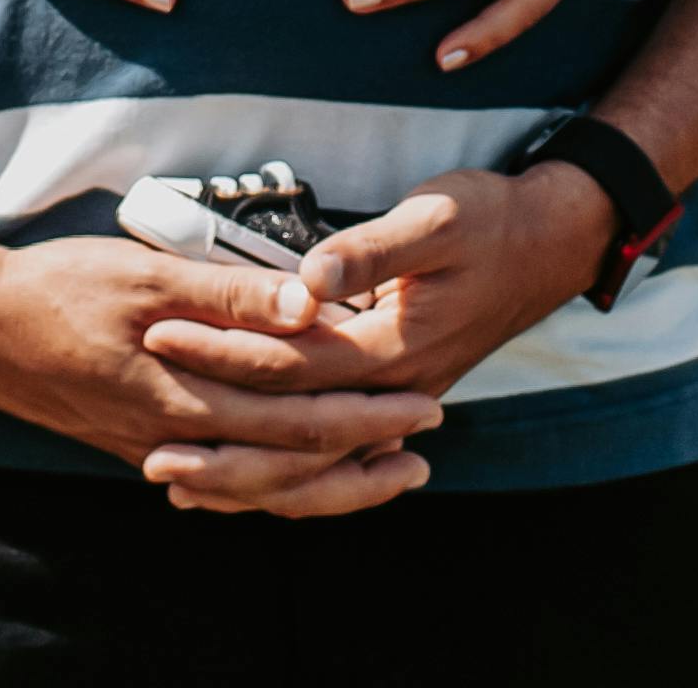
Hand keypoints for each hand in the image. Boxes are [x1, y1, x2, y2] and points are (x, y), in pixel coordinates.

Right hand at [0, 233, 443, 514]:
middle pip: (290, 462)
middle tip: (427, 443)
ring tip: (384, 474)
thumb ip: (226, 292)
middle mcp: (176, 435)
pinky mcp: (140, 446)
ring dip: (326, 482)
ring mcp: (156, 448)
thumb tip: (309, 305)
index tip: (423, 401)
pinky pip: (221, 482)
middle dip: (365, 453)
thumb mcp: (142, 272)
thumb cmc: (55, 287)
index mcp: (185, 391)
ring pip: (259, 485)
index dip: (366, 412)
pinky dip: (268, 487)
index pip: (298, 415)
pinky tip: (296, 484)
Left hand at [134, 165, 614, 505]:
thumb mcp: (436, 216)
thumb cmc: (489, 220)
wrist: (551, 246)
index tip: (161, 336)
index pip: (291, 363)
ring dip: (247, 476)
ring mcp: (399, 406)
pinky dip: (285, 476)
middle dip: (220, 439)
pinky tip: (240, 478)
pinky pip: (334, 457)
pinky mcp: (396, 405)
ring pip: (314, 463)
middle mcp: (396, 391)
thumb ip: (370, 251)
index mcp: (396, 346)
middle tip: (146, 444)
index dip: (224, 353)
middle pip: (294, 434)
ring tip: (176, 480)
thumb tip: (308, 277)